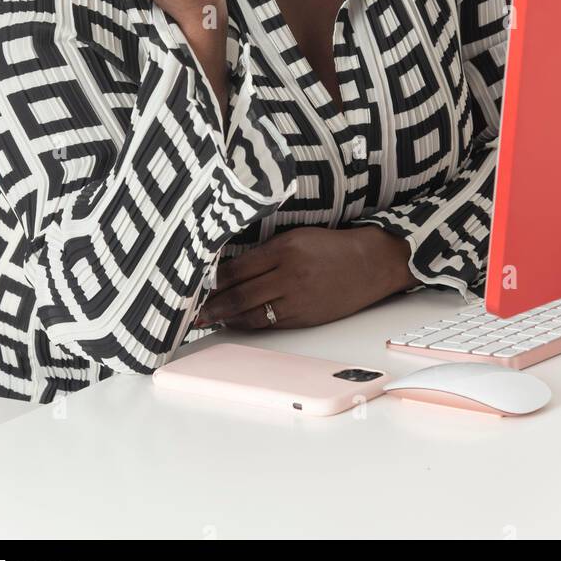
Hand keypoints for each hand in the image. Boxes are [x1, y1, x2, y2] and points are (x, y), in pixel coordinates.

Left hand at [193, 225, 414, 329]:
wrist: (369, 264)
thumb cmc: (331, 246)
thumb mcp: (298, 237)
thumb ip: (266, 251)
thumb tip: (232, 268)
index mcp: (285, 248)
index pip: (238, 267)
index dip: (213, 279)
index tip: (195, 282)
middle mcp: (289, 275)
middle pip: (240, 293)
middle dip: (212, 305)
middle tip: (191, 311)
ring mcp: (297, 299)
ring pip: (251, 312)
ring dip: (226, 318)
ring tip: (206, 320)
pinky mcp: (305, 317)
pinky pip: (269, 322)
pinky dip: (248, 323)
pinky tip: (235, 322)